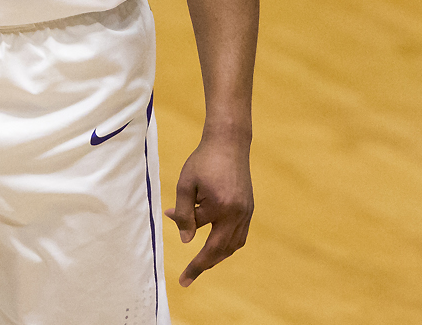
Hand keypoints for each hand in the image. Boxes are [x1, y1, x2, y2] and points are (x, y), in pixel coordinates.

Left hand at [164, 133, 251, 285]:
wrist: (229, 142)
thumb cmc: (204, 161)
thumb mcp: (186, 184)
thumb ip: (185, 213)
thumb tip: (186, 241)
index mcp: (220, 206)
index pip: (197, 230)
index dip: (181, 230)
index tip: (172, 249)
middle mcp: (237, 213)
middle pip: (219, 249)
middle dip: (202, 266)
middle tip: (186, 280)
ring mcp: (246, 212)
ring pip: (233, 245)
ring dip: (216, 257)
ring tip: (201, 265)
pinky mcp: (249, 208)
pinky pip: (240, 236)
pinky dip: (228, 246)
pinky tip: (216, 248)